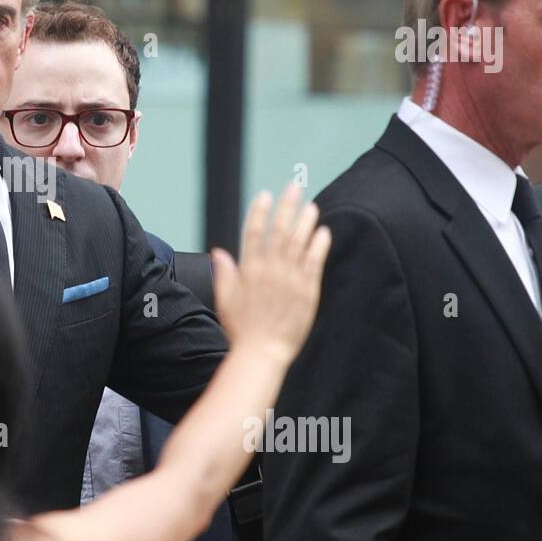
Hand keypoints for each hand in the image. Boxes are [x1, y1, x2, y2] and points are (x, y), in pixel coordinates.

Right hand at [212, 183, 330, 365]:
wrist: (262, 353)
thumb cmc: (241, 330)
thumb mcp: (225, 300)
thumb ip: (225, 273)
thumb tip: (219, 252)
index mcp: (249, 270)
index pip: (254, 233)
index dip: (260, 212)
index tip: (265, 195)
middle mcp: (270, 270)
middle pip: (279, 230)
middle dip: (286, 206)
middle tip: (294, 187)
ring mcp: (290, 280)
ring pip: (298, 242)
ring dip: (305, 221)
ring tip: (310, 205)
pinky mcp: (307, 291)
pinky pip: (314, 262)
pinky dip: (318, 245)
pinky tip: (322, 231)